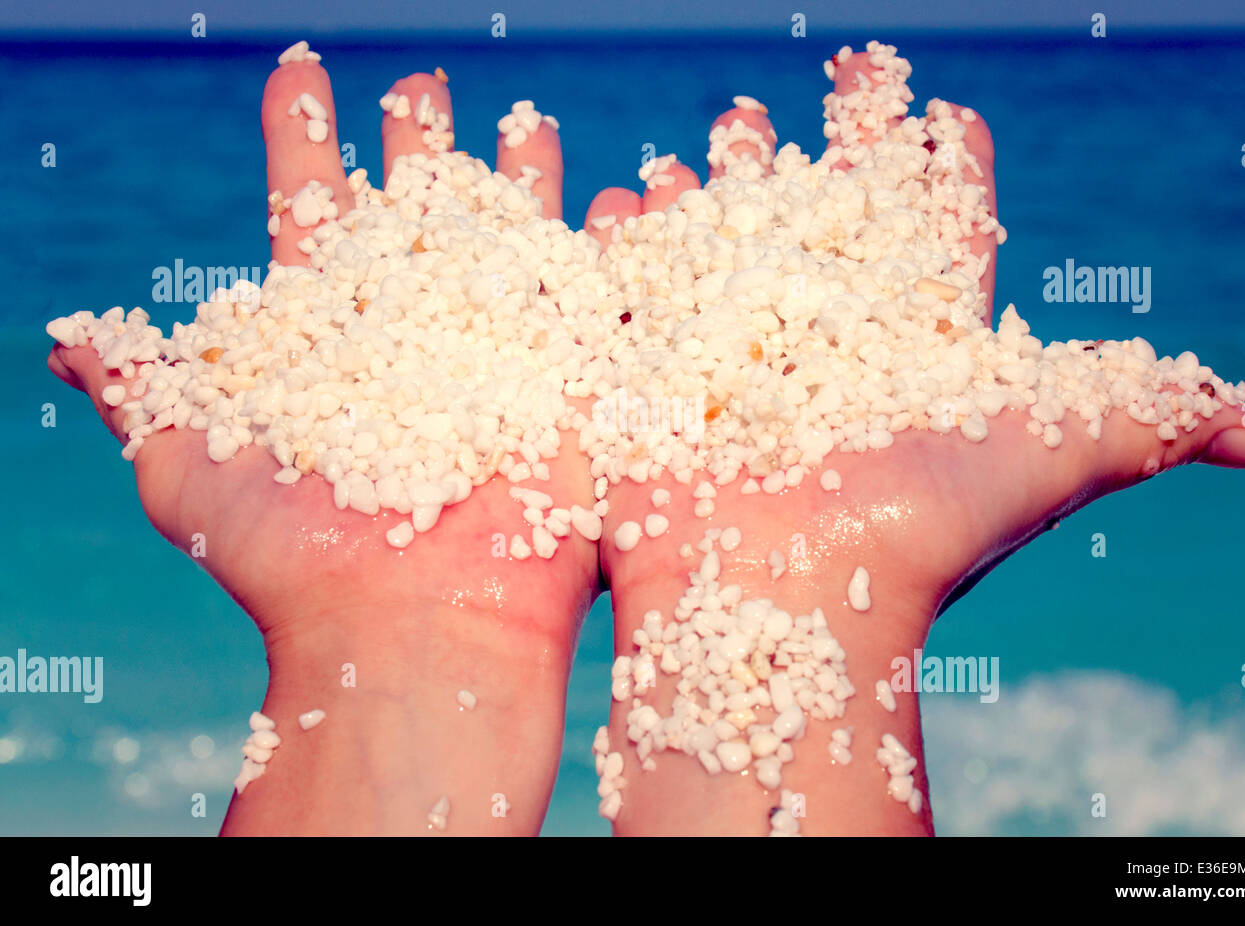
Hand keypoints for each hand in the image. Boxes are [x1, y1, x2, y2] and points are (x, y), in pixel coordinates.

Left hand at [47, 59, 598, 833]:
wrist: (418, 627)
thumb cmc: (297, 561)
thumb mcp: (185, 470)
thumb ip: (140, 391)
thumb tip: (63, 341)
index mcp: (329, 337)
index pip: (315, 209)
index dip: (305, 138)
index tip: (300, 73)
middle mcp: (415, 333)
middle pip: (419, 211)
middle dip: (420, 144)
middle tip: (423, 84)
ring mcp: (499, 351)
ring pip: (515, 236)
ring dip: (518, 175)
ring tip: (522, 115)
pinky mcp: (573, 380)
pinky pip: (599, 289)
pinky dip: (611, 236)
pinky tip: (623, 187)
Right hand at [594, 48, 1244, 834]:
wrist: (782, 605)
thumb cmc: (920, 526)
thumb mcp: (1061, 447)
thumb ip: (1155, 409)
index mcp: (921, 342)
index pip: (943, 229)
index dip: (950, 167)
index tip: (950, 108)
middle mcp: (831, 343)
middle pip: (839, 217)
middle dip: (839, 146)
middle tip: (842, 72)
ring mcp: (736, 356)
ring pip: (735, 238)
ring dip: (729, 179)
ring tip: (723, 123)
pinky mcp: (657, 379)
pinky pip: (642, 286)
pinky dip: (631, 236)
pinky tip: (624, 188)